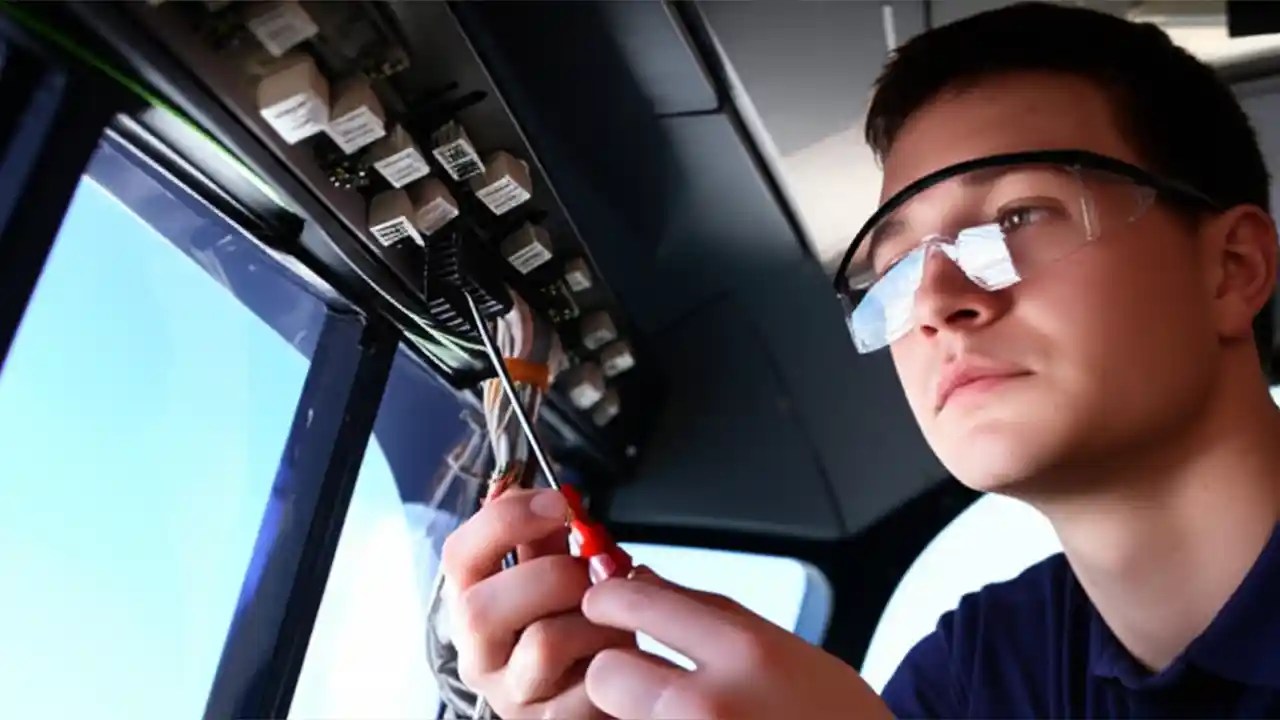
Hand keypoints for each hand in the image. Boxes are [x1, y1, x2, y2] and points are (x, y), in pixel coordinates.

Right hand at [440, 488, 635, 718]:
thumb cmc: (580, 630)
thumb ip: (550, 540)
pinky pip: (589, 683)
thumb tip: (556, 493)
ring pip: (543, 644)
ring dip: (595, 619)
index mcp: (473, 603)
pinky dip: (618, 655)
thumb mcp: (559, 578)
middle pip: (481, 608)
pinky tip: (624, 651)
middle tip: (595, 572)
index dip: (506, 520)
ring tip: (615, 618)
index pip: (459, 555)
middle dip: (553, 576)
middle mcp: (479, 654)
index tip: (559, 503)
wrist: (602, 694)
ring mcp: (511, 695)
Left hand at [580, 567, 893, 719]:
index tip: (603, 602)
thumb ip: (713, 614)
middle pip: (607, 674)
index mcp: (749, 656)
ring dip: (631, 717)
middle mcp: (715, 708)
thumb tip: (641, 579)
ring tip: (673, 714)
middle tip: (637, 680)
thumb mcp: (789, 653)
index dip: (609, 601)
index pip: (640, 604)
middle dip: (615, 676)